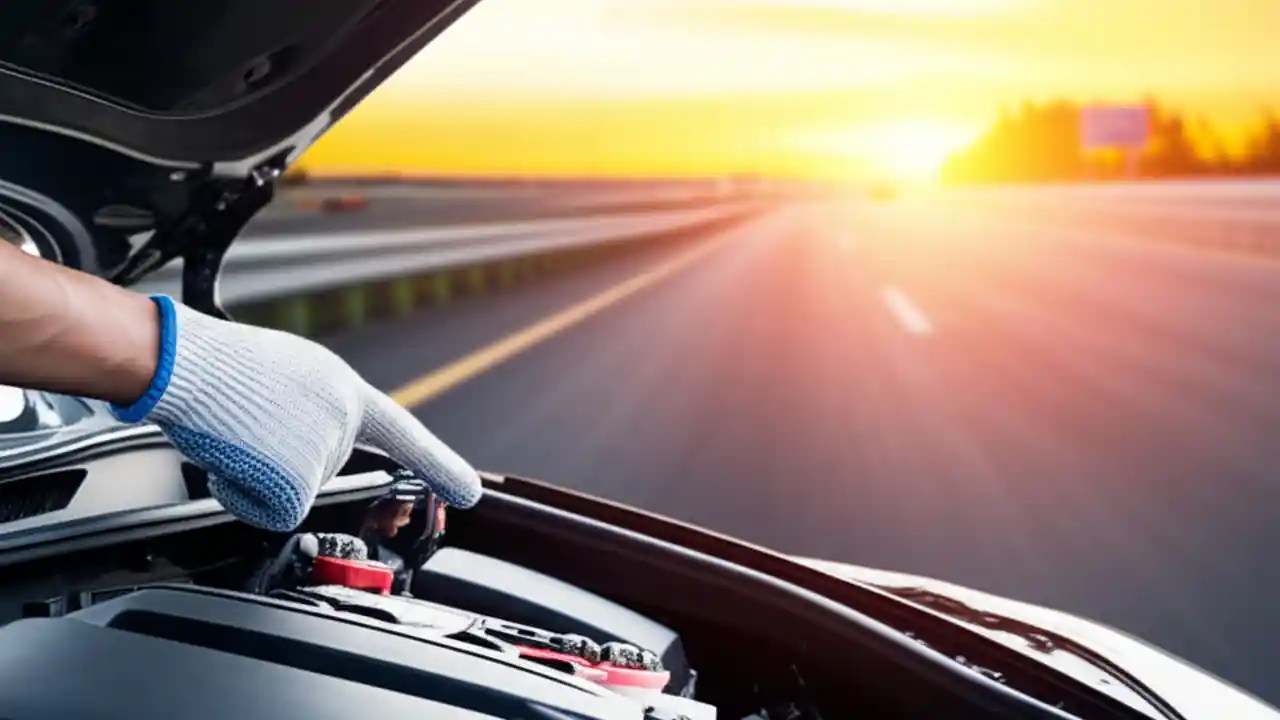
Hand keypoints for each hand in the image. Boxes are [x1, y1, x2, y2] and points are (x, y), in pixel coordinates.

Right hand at [111, 296, 481, 530]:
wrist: (184, 362)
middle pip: (322, 473)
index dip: (438, 465)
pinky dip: (245, 497)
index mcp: (345, 389)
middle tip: (249, 426)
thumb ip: (317, 410)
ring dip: (258, 476)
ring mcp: (325, 448)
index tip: (467, 492)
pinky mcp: (298, 479)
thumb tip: (308, 439)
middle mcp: (345, 418)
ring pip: (294, 493)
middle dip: (281, 463)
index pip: (403, 434)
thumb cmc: (220, 367)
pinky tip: (232, 459)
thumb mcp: (290, 378)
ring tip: (237, 432)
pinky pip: (273, 513)